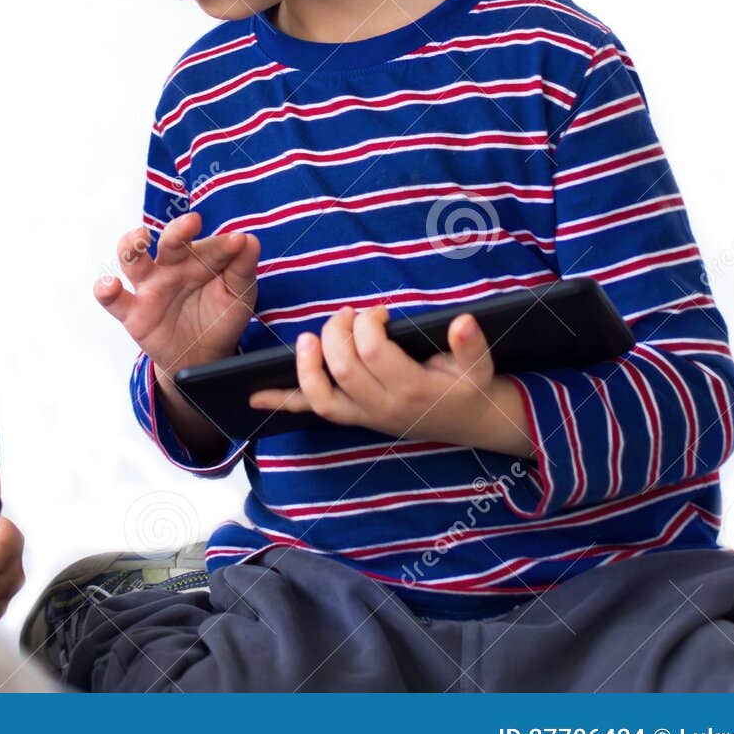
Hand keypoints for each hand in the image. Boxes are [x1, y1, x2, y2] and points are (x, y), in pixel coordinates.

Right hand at [96, 211, 259, 375]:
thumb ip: (243, 270)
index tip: (239, 242)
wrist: (203, 358)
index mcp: (200, 259)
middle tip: (192, 222)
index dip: (224, 245)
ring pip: (133, 258)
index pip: (210, 247)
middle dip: (178, 230)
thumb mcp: (238, 296)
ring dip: (132, 244)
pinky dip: (105, 289)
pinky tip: (109, 285)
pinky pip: (113, 299)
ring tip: (139, 237)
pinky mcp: (133, 311)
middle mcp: (172, 266)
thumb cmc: (219, 318)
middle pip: (169, 242)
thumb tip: (250, 240)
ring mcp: (150, 286)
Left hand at [248, 305, 503, 445]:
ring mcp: (364, 416)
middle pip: (343, 369)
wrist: (471, 421)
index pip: (374, 352)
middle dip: (338, 333)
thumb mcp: (480, 365)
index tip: (378, 311)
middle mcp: (383, 407)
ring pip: (322, 397)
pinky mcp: (353, 418)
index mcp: (412, 390)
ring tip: (308, 338)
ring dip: (306, 365)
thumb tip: (464, 322)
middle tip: (347, 314)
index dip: (369, 324)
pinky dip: (282, 402)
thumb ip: (470, 345)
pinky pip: (312, 412)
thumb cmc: (470, 386)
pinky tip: (253, 396)